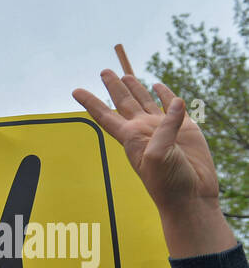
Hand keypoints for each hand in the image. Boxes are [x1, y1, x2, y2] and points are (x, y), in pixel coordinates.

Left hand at [73, 73, 234, 257]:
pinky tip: (158, 86)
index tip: (75, 90)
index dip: (90, 102)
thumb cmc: (168, 182)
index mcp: (130, 138)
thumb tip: (176, 101)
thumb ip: (165, 128)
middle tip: (103, 71)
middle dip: (113, 87)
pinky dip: (165, 94)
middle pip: (123, 102)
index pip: (105, 115)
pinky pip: (172, 105)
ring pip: (145, 101)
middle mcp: (143, 130)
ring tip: (126, 75)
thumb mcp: (159, 155)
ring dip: (135, 88)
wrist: (191, 196)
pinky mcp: (184, 128)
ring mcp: (163, 128)